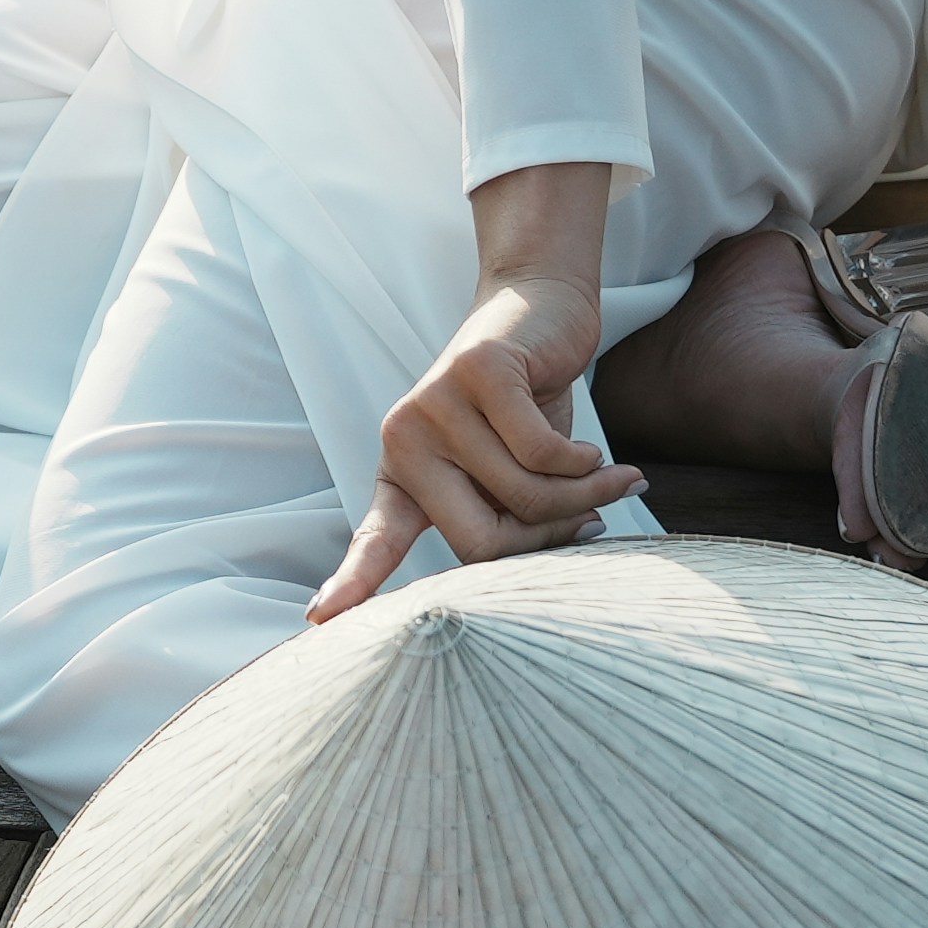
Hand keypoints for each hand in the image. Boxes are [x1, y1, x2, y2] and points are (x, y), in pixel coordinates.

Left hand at [309, 166, 632, 621]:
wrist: (543, 309)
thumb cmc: (529, 406)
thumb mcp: (512, 473)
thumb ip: (509, 517)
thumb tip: (532, 585)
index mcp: (405, 475)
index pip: (377, 539)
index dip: (354, 581)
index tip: (321, 619)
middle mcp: (405, 440)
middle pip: (479, 542)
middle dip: (544, 540)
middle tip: (588, 523)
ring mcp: (436, 404)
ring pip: (522, 496)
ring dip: (582, 498)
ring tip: (607, 480)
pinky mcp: (477, 372)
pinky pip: (542, 454)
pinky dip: (583, 464)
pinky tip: (595, 456)